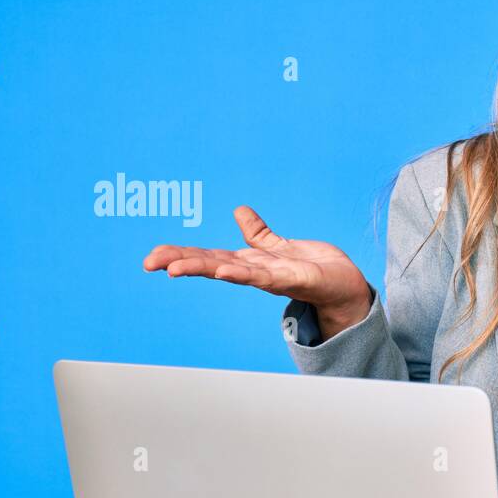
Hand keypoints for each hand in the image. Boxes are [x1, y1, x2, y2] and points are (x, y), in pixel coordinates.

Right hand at [142, 206, 372, 339]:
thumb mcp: (281, 247)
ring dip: (204, 269)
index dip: (183, 254)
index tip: (154, 255)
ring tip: (176, 268)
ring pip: (232, 271)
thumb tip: (238, 211)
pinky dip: (244, 274)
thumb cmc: (315, 269)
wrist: (346, 286)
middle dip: (181, 262)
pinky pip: (264, 277)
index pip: (210, 255)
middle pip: (212, 263)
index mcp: (250, 263)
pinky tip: (225, 271)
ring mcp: (273, 278)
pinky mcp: (293, 279)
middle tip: (150, 262)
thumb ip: (259, 234)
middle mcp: (256, 272)